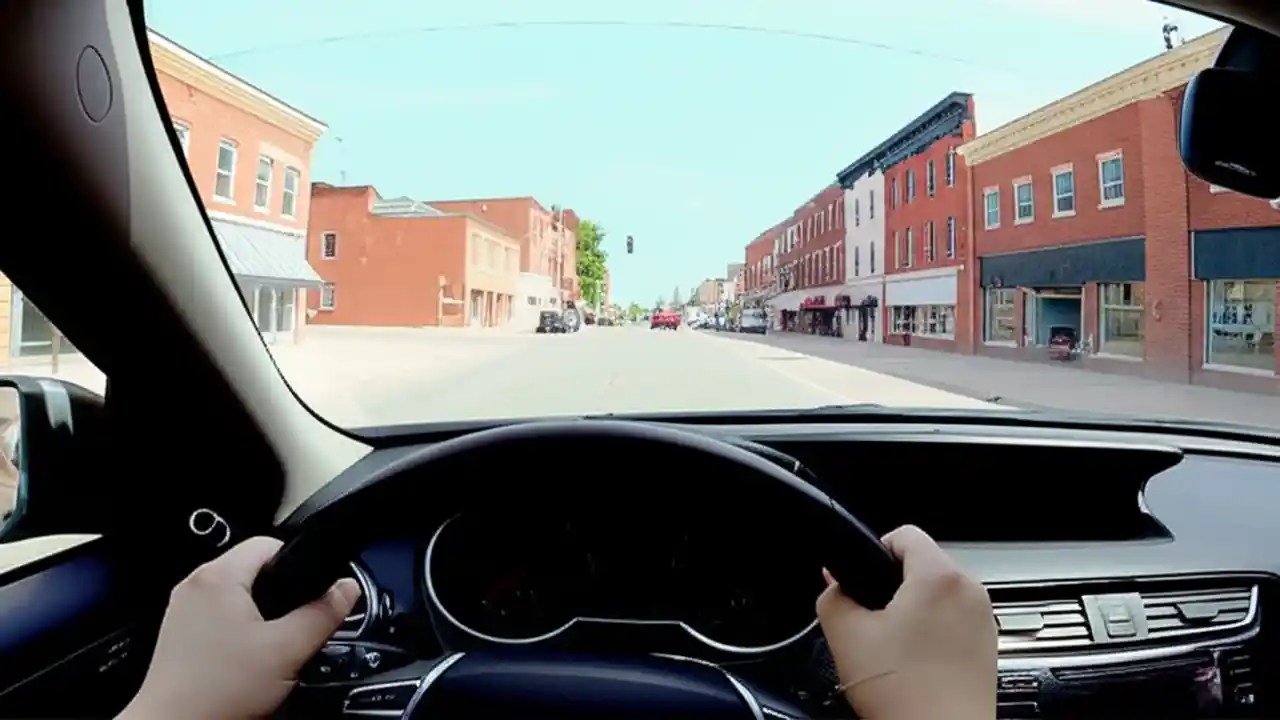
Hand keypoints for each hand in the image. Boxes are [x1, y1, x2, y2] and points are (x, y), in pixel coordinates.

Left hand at [119, 536, 360, 719]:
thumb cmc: (220, 691)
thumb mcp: (287, 650)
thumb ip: (323, 614)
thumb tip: (347, 589)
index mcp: (218, 576)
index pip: (269, 543)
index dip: (298, 564)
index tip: (311, 594)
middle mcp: (194, 585)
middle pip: (253, 570)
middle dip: (279, 595)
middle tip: (292, 628)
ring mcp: (181, 610)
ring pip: (236, 596)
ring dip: (258, 615)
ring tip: (269, 647)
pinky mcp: (177, 635)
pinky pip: (218, 617)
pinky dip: (237, 631)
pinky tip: (244, 660)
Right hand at [816, 525, 996, 719]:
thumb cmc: (905, 694)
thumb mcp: (846, 635)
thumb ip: (832, 595)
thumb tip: (835, 583)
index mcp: (939, 577)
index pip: (904, 534)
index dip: (875, 550)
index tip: (863, 576)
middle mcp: (970, 591)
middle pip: (924, 564)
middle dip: (894, 585)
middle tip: (872, 618)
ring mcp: (983, 619)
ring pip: (939, 594)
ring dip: (915, 609)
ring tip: (893, 644)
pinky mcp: (987, 645)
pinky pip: (955, 620)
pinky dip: (934, 631)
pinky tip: (914, 661)